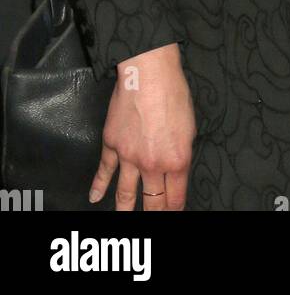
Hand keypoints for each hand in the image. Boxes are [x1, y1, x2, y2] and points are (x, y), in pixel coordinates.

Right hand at [89, 42, 195, 210]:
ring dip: (126, 211)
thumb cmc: (174, 94)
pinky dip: (98, 186)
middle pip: (153, 202)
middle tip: (153, 220)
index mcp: (176, 161)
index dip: (175, 211)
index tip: (173, 215)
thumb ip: (181, 152)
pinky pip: (104, 171)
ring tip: (124, 220)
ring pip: (126, 194)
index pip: (175, 198)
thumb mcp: (190, 127)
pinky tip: (94, 197)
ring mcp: (129, 158)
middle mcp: (152, 165)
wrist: (149, 74)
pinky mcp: (112, 145)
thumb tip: (175, 167)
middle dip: (154, 215)